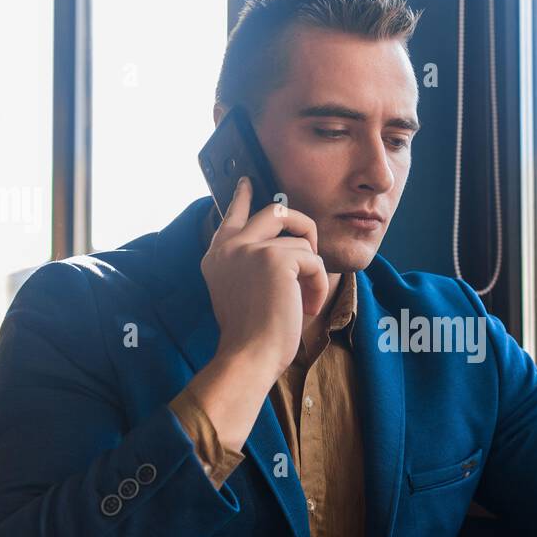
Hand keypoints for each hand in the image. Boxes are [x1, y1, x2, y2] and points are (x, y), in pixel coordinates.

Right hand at [199, 176, 329, 379]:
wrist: (249, 355)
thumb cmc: (250, 335)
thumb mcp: (241, 291)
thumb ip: (250, 263)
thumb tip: (285, 244)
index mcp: (218, 256)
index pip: (232, 216)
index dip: (242, 197)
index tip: (247, 181)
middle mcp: (230, 247)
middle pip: (276, 211)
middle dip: (302, 226)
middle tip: (310, 245)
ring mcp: (251, 248)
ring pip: (301, 243)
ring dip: (312, 274)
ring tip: (304, 301)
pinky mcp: (276, 258)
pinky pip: (314, 261)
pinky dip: (318, 286)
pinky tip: (307, 307)